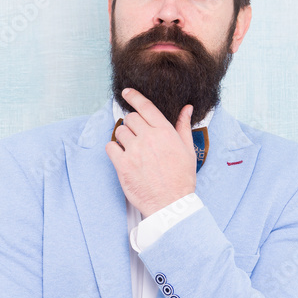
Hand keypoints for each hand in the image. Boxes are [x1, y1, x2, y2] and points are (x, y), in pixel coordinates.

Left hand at [104, 88, 196, 216]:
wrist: (170, 204)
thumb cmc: (181, 179)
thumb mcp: (188, 150)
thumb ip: (183, 126)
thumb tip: (186, 108)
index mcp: (165, 132)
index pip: (146, 106)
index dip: (134, 96)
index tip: (126, 92)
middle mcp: (148, 138)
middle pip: (130, 118)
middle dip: (132, 124)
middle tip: (137, 136)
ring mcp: (134, 151)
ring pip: (120, 132)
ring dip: (123, 137)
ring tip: (132, 150)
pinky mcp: (122, 165)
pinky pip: (110, 147)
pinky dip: (114, 150)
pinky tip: (123, 158)